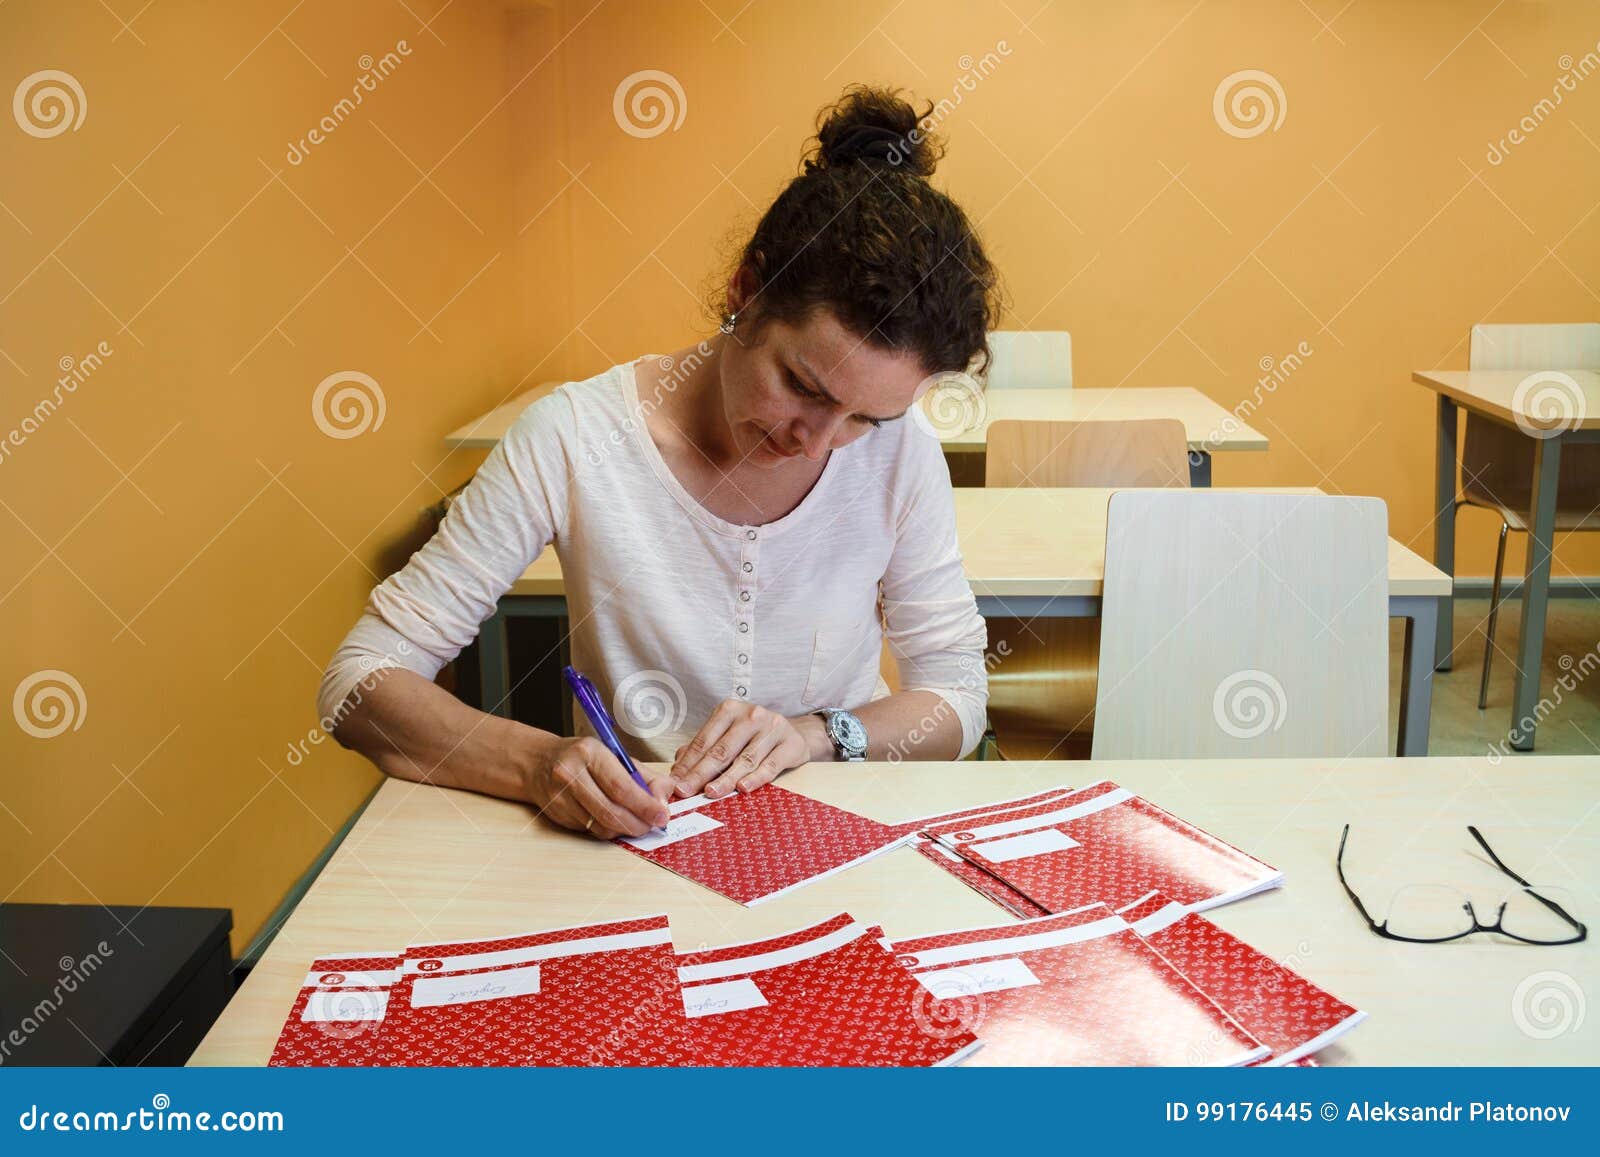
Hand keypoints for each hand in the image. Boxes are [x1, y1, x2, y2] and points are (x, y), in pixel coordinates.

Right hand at [522, 735, 670, 838]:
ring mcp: (560, 796)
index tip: (662, 815)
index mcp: (589, 753)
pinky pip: (591, 830)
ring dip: (624, 829)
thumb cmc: (582, 757)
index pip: (621, 786)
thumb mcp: (613, 755)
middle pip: (610, 811)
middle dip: (638, 823)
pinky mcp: (557, 814)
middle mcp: (570, 774)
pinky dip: (608, 829)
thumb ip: (644, 775)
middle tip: (653, 825)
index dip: (644, 805)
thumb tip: (665, 796)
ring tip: (637, 822)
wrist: (538, 762)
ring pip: (601, 826)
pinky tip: (615, 819)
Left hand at [670, 701, 813, 799]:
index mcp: (730, 710)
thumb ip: (704, 747)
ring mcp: (772, 728)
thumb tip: (678, 764)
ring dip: (726, 778)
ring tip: (711, 792)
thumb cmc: (754, 736)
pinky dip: (756, 778)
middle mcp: (751, 715)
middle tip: (685, 791)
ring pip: (745, 759)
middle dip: (700, 773)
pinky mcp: (790, 744)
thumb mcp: (728, 734)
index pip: (704, 740)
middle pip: (722, 750)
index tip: (675, 783)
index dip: (688, 763)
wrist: (794, 733)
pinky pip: (770, 765)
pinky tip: (743, 788)